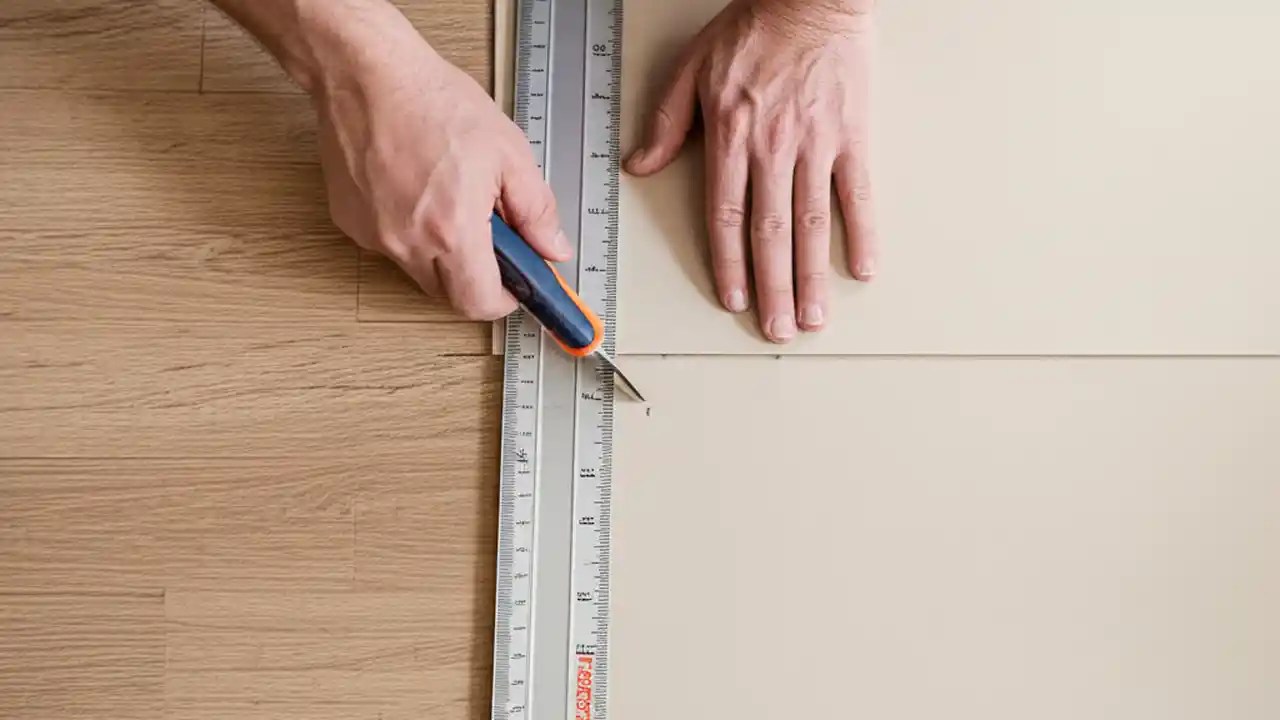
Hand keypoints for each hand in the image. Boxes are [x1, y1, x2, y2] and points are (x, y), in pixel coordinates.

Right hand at [312, 18, 568, 319]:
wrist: (366, 74)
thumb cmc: (432, 102)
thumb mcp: (508, 152)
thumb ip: (537, 210)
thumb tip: (553, 248)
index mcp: (452, 230)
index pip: (479, 303)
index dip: (505, 300)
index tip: (517, 285)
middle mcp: (407, 243)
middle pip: (448, 294)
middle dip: (475, 277)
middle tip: (490, 238)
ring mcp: (374, 236)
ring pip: (418, 269)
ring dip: (441, 252)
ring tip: (449, 198)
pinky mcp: (351, 223)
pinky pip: (390, 245)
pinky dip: (410, 231)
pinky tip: (415, 189)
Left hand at [625, 0, 876, 342]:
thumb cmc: (755, 26)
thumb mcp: (692, 67)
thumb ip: (666, 122)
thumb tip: (640, 164)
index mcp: (732, 136)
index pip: (727, 216)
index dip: (730, 264)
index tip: (733, 300)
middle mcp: (773, 148)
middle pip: (771, 233)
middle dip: (772, 289)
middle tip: (778, 330)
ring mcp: (817, 144)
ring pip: (811, 223)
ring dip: (811, 276)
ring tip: (814, 316)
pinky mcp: (853, 135)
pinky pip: (858, 193)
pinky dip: (861, 232)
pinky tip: (861, 268)